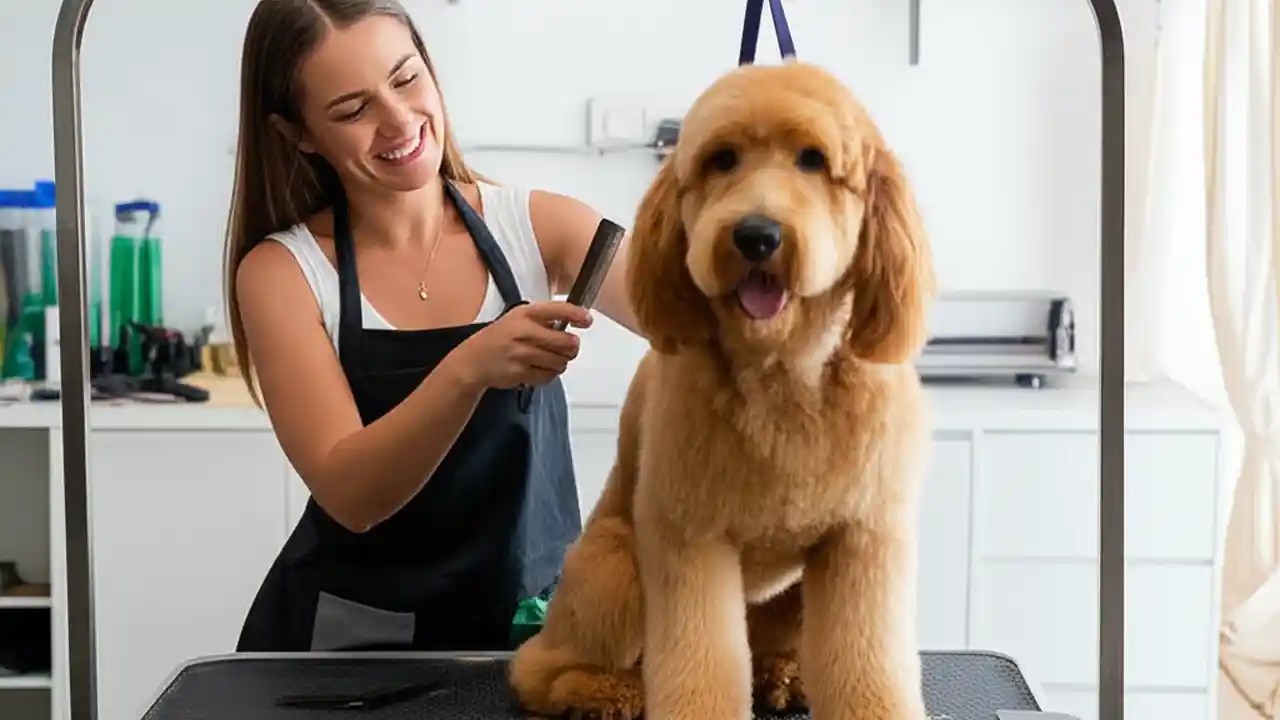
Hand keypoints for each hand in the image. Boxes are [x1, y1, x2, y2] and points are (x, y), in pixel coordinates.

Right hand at [449, 301, 592, 389]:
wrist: (472, 361)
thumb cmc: (498, 338)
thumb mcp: (516, 319)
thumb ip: (542, 319)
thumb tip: (573, 320)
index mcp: (524, 314)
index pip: (557, 310)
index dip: (576, 315)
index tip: (587, 320)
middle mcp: (523, 332)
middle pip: (566, 342)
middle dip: (572, 347)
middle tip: (570, 347)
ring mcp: (521, 354)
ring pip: (560, 361)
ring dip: (561, 362)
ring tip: (552, 359)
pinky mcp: (520, 373)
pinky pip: (548, 376)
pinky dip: (550, 374)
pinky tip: (541, 368)